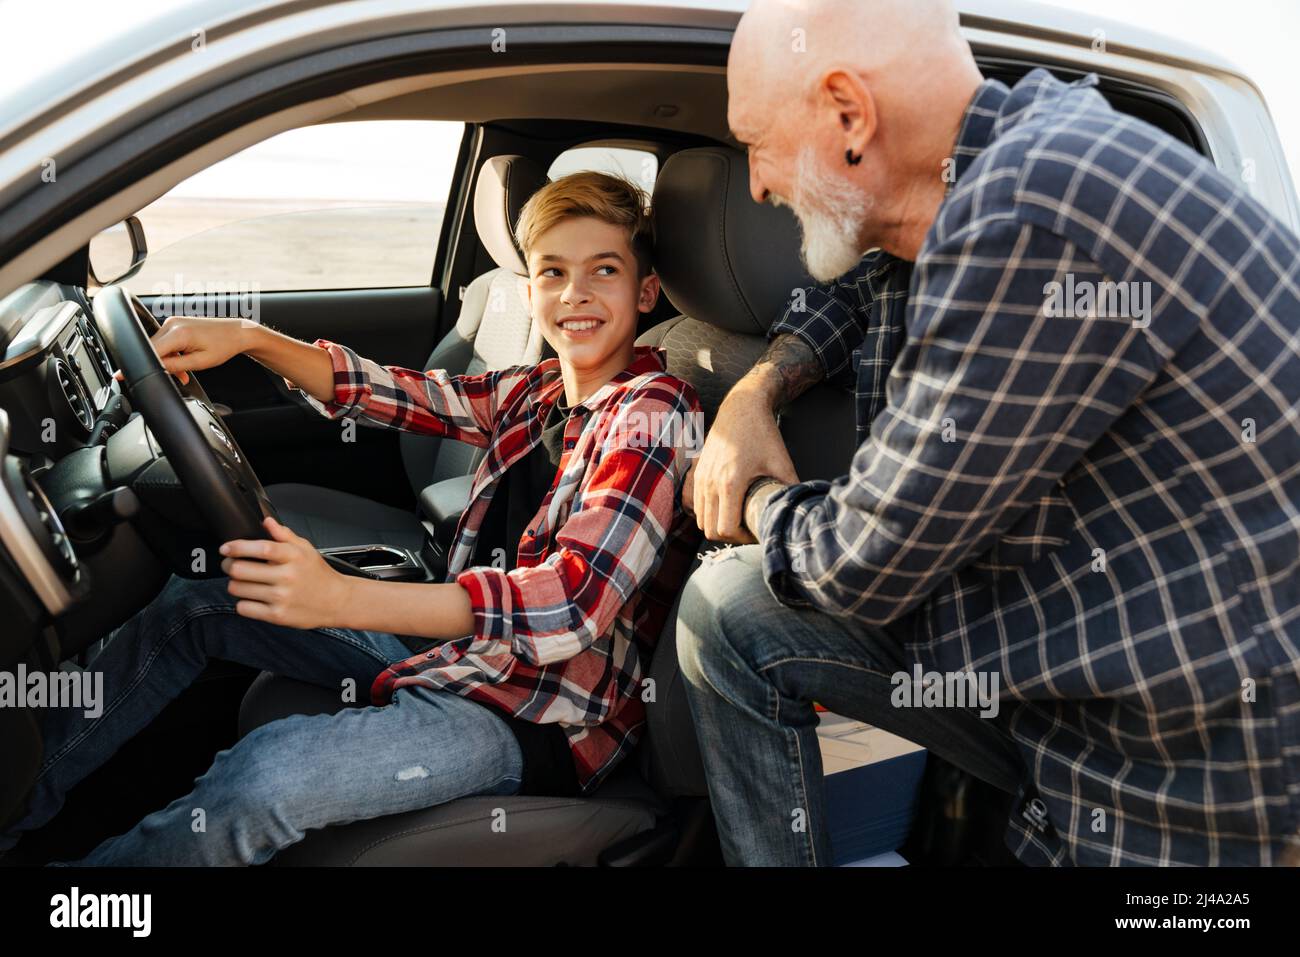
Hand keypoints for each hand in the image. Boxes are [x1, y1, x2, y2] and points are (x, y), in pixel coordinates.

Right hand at [112, 315, 252, 385]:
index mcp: (179, 333)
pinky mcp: (174, 324)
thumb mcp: (200, 362)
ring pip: (158, 347)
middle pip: (153, 350)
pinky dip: (171, 355)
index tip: (121, 374)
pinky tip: (184, 362)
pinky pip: (164, 342)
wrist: (236, 332)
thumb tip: (157, 370)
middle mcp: (172, 324)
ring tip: (186, 371)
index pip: (149, 350)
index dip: (136, 364)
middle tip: (181, 377)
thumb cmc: (223, 346)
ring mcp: (172, 322)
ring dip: (168, 362)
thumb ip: (176, 366)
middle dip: (163, 366)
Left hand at [219, 515, 353, 628]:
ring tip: (244, 583)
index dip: (238, 547)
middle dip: (229, 566)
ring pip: (238, 589)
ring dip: (235, 585)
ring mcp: (281, 597)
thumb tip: (267, 522)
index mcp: (293, 557)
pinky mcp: (277, 615)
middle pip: (240, 569)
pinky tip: (253, 598)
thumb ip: (285, 535)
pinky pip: (244, 608)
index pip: (260, 548)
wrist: (337, 601)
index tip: (226, 548)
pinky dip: (243, 603)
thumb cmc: (319, 575)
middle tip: (230, 565)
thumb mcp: (306, 549)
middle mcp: (287, 576)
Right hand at [685, 383, 798, 542]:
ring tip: (740, 518)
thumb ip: (789, 489)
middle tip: (750, 529)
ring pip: (701, 520)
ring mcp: (701, 479)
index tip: (757, 530)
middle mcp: (710, 483)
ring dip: (718, 524)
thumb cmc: (762, 433)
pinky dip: (709, 513)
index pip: (726, 529)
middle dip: (731, 535)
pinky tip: (728, 507)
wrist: (741, 407)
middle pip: (711, 530)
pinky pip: (697, 506)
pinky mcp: (698, 474)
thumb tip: (799, 511)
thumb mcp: (782, 462)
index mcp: (730, 483)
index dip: (743, 538)